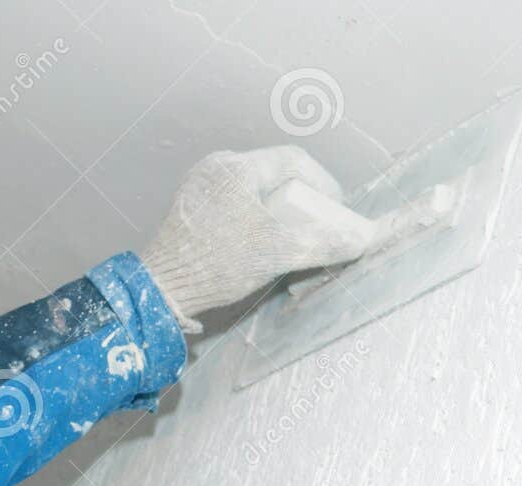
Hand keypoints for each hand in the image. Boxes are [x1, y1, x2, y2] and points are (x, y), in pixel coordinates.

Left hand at [140, 146, 376, 333]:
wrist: (160, 290)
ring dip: (275, 207)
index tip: (335, 209)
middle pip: (272, 172)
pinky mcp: (188, 208)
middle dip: (299, 197)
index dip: (323, 183)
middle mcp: (215, 167)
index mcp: (236, 168)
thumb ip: (323, 242)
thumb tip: (361, 238)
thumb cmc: (216, 264)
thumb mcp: (277, 252)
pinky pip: (231, 201)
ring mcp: (198, 186)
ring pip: (251, 187)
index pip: (294, 161)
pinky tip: (258, 238)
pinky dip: (252, 215)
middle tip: (315, 222)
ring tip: (289, 233)